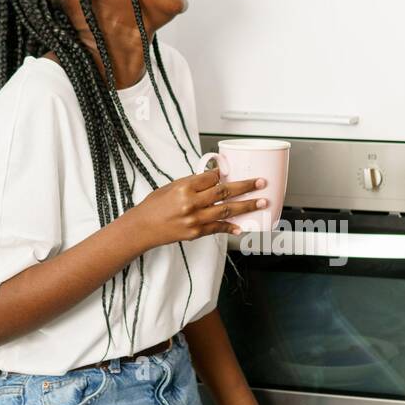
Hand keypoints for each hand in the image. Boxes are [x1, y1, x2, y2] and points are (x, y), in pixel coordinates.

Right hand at [125, 168, 266, 249]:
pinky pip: (218, 228)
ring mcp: (195, 219)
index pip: (212, 178)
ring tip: (261, 202)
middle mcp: (191, 203)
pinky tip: (242, 226)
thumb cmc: (153, 206)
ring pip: (227, 210)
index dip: (224, 173)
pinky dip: (231, 227)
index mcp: (184, 187)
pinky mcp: (196, 232)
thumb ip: (193, 183)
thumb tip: (213, 177)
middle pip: (225, 192)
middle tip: (261, 183)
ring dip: (247, 206)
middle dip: (246, 186)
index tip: (233, 171)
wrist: (142, 228)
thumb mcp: (170, 187)